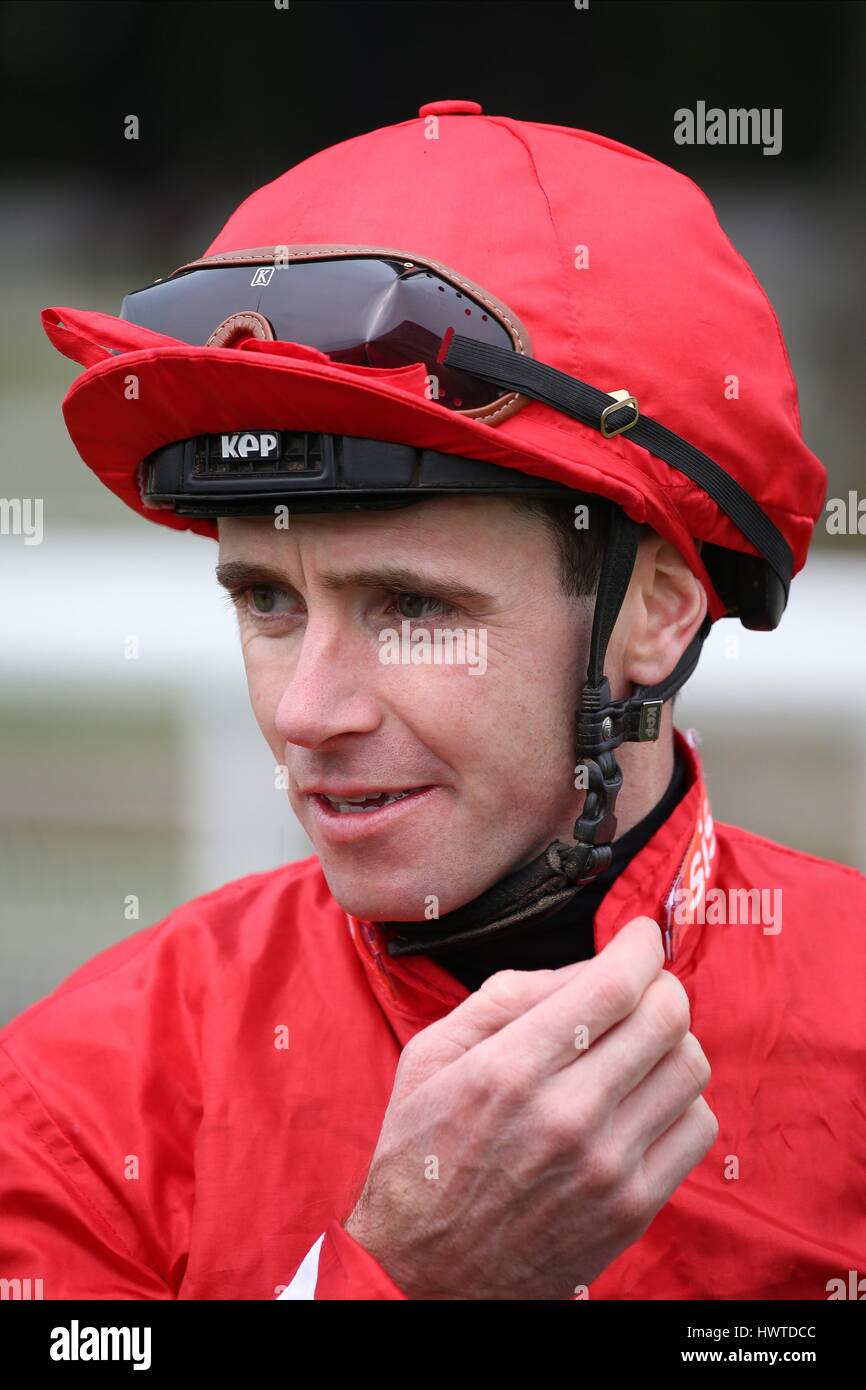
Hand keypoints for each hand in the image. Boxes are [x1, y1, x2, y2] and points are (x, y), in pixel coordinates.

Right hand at [344, 915, 716, 1298]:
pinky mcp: (633, 1207)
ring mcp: (607, 1166)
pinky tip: (642, 1099)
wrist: (425, 1273)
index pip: (614, 985)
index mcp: (510, 1069)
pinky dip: (680, 1097)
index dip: (639, 946)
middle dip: (659, 985)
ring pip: (690, 1065)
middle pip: (666, 1017)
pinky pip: (698, 1125)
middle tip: (638, 987)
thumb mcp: (432, 1055)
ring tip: (635, 1047)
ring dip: (671, 1040)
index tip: (638, 936)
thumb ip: (507, 996)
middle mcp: (566, 1116)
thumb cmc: (423, 1152)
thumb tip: (589, 967)